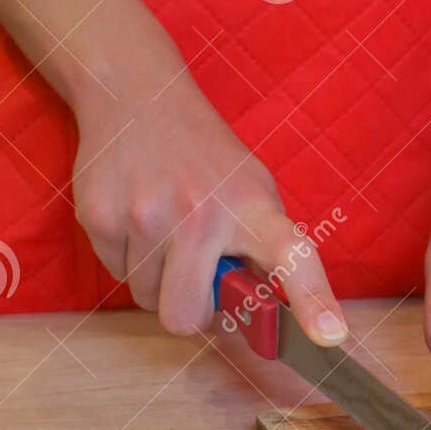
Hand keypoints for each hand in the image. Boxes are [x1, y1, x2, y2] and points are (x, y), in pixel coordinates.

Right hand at [70, 71, 346, 345]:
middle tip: (192, 269)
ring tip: (161, 227)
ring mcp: (146, 215)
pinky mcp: (100, 216)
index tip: (330, 335)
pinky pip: (114, 273)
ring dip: (155, 278)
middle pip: (185, 317)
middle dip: (188, 307)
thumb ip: (263, 250)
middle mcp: (201, 213)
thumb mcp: (252, 188)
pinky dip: (125, 256)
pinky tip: (134, 214)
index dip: (313, 301)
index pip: (292, 257)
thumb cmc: (204, 156)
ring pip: (146, 299)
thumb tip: (269, 319)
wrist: (136, 93)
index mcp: (253, 207)